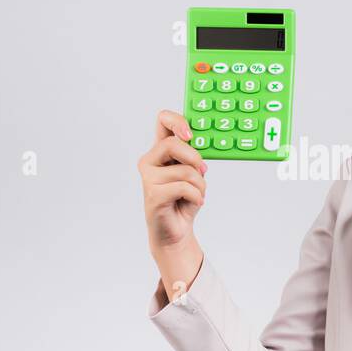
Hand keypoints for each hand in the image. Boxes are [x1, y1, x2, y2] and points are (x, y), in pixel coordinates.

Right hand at [139, 109, 207, 250]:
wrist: (176, 230)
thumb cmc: (184, 200)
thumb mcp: (193, 173)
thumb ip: (193, 156)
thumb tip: (200, 143)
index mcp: (160, 151)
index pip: (163, 121)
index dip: (177, 121)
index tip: (190, 134)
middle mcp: (150, 161)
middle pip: (173, 144)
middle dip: (194, 158)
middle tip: (202, 171)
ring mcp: (149, 178)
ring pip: (185, 170)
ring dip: (200, 185)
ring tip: (197, 194)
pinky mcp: (154, 194)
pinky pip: (185, 187)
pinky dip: (197, 196)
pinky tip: (194, 202)